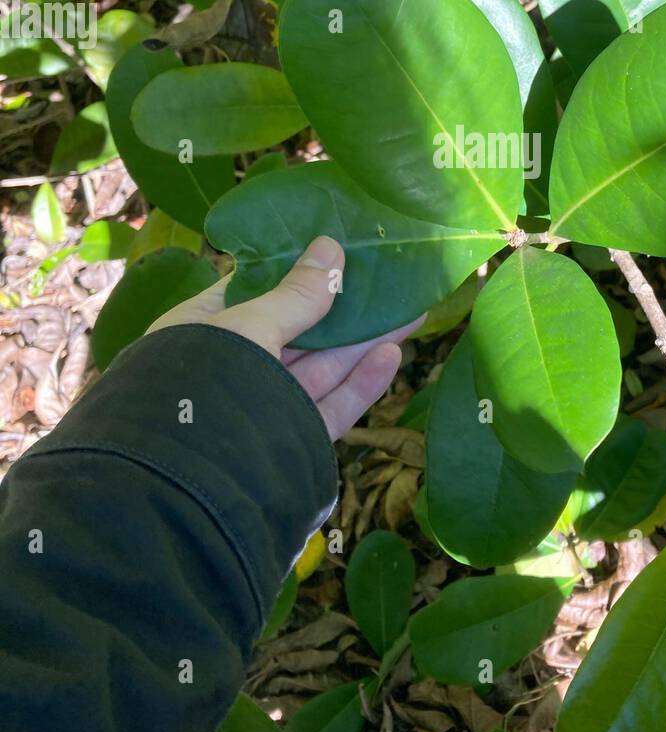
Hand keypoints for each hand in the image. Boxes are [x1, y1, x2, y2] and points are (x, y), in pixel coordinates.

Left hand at [147, 237, 418, 441]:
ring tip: (409, 313)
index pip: (255, 294)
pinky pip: (329, 408)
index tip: (337, 254)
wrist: (190, 483)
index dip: (297, 274)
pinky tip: (391, 356)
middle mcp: (232, 369)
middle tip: (388, 284)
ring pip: (321, 369)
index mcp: (204, 333)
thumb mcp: (249, 325)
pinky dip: (360, 385)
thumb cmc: (206, 380)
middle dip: (344, 309)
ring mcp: (264, 408)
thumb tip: (331, 248)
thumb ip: (296, 296)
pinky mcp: (290, 443)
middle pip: (297, 332)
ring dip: (363, 342)